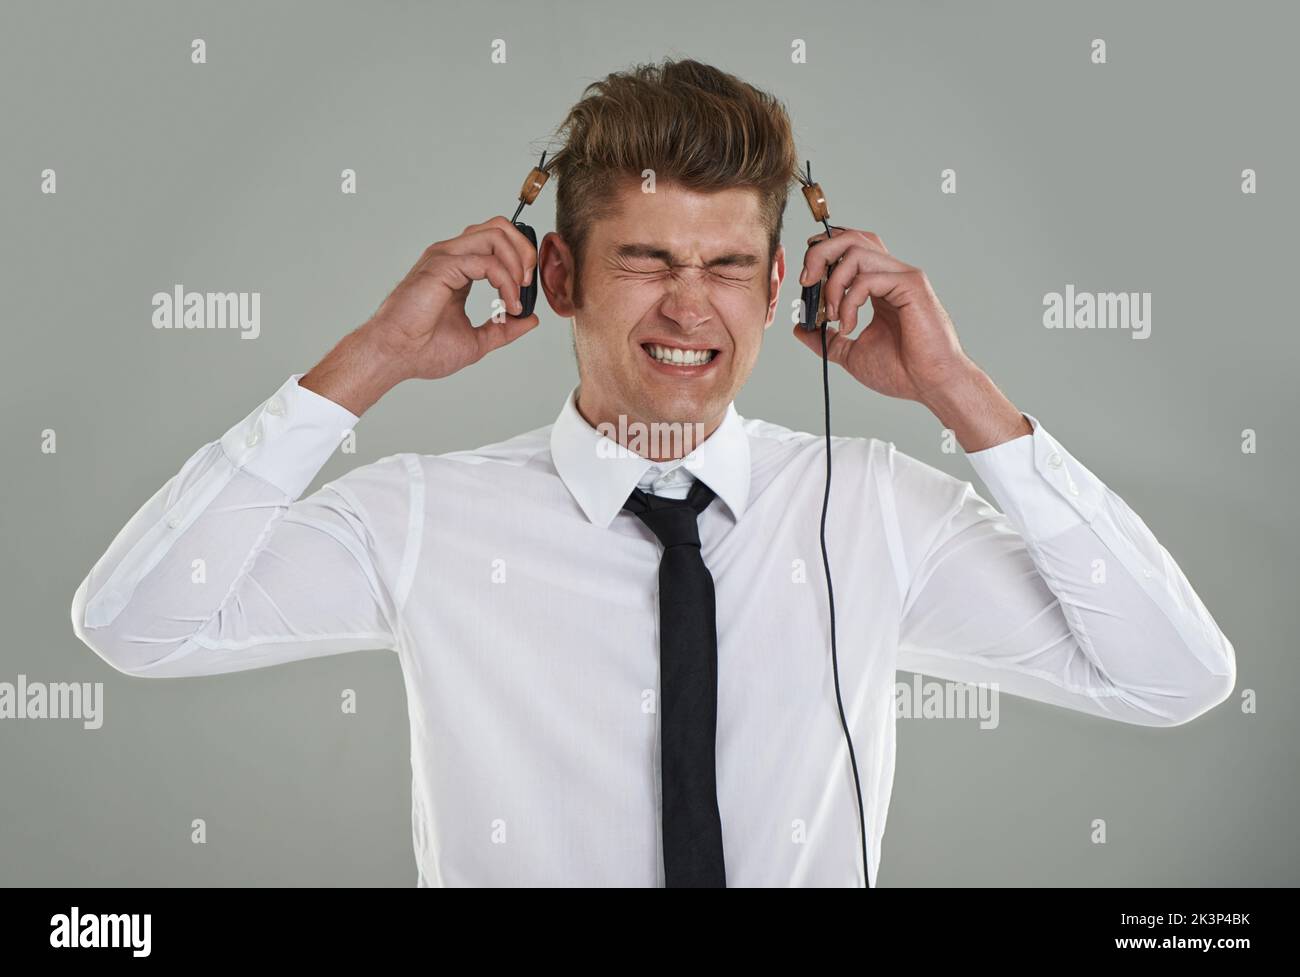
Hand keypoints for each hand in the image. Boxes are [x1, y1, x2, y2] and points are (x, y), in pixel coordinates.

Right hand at [359, 215, 540, 381]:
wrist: (396, 356)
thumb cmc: (422, 349)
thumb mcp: (477, 340)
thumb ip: (504, 328)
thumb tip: (530, 320)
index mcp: (458, 268)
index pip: (496, 240)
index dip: (520, 259)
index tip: (525, 292)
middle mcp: (451, 256)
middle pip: (499, 227)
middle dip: (524, 251)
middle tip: (527, 284)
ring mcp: (446, 258)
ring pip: (495, 234)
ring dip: (517, 263)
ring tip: (517, 295)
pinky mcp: (443, 267)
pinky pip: (487, 262)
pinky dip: (506, 282)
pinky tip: (507, 305)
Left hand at [792, 227, 1029, 449]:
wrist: (930, 385)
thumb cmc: (901, 371)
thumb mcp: (850, 353)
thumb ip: (825, 339)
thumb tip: (799, 329)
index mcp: (880, 285)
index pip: (849, 249)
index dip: (824, 254)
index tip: (806, 281)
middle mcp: (891, 274)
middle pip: (851, 237)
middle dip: (820, 253)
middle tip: (807, 281)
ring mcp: (902, 276)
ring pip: (856, 250)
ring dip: (832, 281)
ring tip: (833, 314)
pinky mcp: (911, 285)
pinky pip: (867, 277)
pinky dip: (849, 300)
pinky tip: (850, 325)